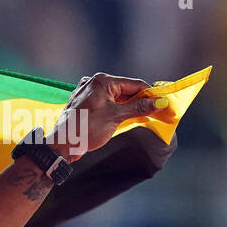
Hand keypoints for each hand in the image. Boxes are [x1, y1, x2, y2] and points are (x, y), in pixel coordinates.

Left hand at [45, 72, 162, 160]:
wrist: (62, 145)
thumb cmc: (85, 129)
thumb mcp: (116, 117)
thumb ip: (139, 108)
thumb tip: (159, 102)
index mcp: (102, 81)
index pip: (134, 84)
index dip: (150, 94)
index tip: (163, 102)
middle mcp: (93, 83)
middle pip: (125, 90)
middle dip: (139, 101)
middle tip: (156, 111)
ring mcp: (87, 93)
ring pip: (116, 97)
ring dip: (129, 106)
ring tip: (144, 116)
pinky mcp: (84, 103)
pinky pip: (106, 103)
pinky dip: (117, 109)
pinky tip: (126, 117)